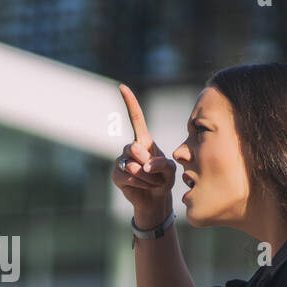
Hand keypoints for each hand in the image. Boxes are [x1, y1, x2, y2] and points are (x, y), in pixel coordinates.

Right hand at [111, 83, 175, 225]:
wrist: (156, 200)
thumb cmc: (164, 180)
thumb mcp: (170, 169)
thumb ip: (162, 163)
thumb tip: (143, 165)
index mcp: (144, 141)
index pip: (136, 118)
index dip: (130, 103)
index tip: (122, 87)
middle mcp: (130, 148)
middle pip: (135, 148)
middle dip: (149, 163)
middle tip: (157, 174)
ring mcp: (121, 161)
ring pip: (133, 164)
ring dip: (147, 176)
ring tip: (153, 182)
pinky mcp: (116, 174)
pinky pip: (127, 175)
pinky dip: (140, 182)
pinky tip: (144, 186)